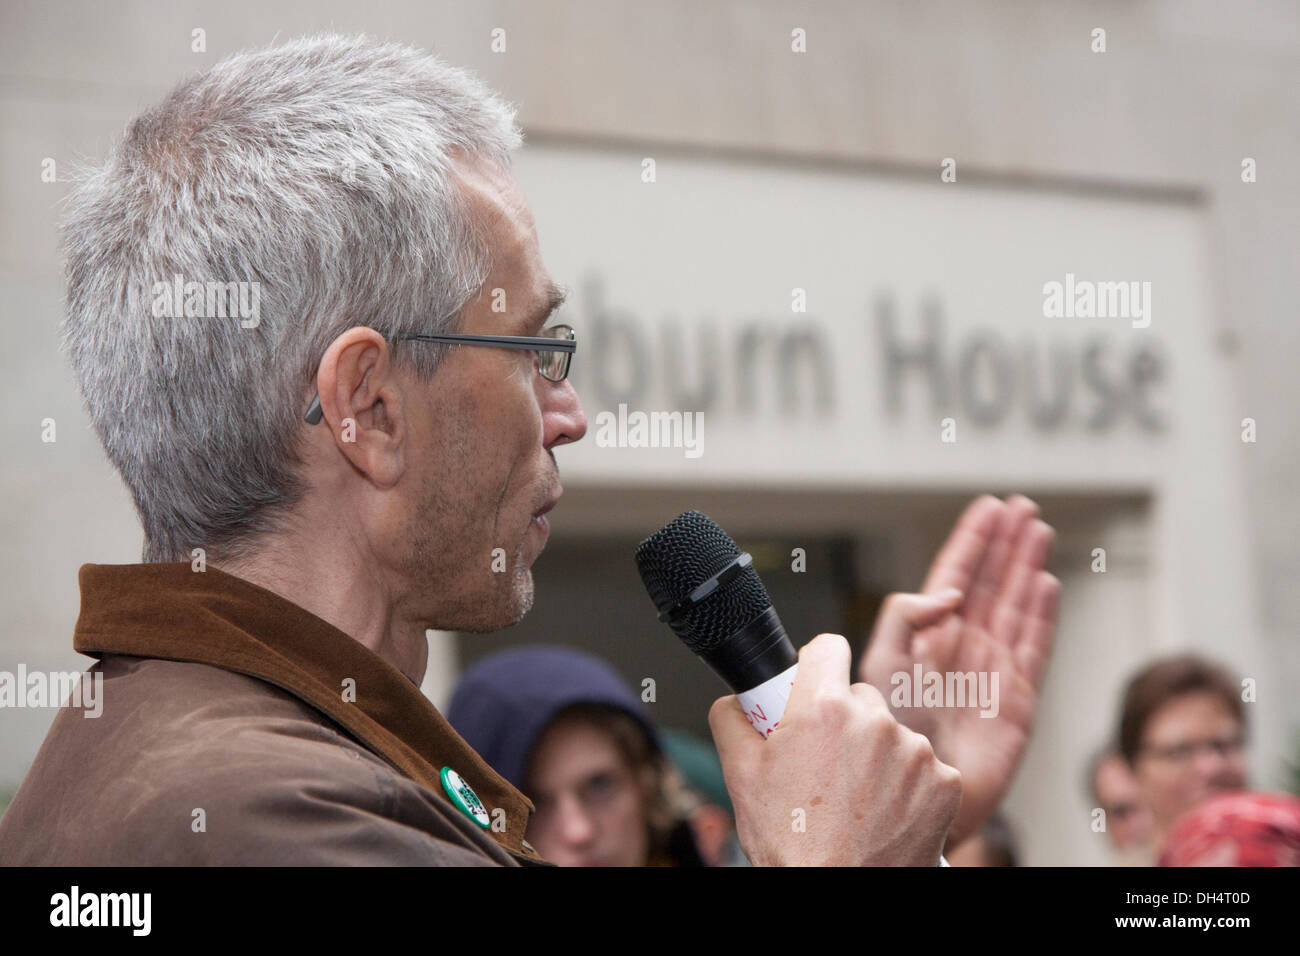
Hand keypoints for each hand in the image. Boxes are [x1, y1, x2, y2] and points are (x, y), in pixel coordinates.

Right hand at [711, 633, 961, 865]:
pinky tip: (886, 812)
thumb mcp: (741, 776)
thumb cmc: (792, 844)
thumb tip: (733, 702)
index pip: (828, 648)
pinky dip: (909, 786)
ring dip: (879, 755)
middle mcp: (875, 721)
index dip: (816, 665)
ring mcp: (916, 752)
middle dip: (845, 722)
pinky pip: (925, 768)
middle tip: (826, 763)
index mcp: (823, 709)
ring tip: (856, 799)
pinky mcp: (945, 783)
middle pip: (861, 698)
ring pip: (893, 734)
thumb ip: (732, 721)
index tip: (814, 683)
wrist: (835, 893)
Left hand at [858, 495, 1059, 846]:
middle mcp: (962, 649)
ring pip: (1015, 606)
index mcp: (926, 639)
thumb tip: (945, 591)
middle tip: (1022, 506)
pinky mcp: (1018, 698)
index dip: (971, 542)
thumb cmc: (889, 736)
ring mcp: (992, 671)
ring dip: (1027, 567)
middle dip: (1005, 544)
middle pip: (990, 584)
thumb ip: (904, 618)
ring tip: (1038, 529)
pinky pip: (1034, 646)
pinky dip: (1042, 614)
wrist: (914, 791)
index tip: (987, 508)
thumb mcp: (880, 664)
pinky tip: (1046, 582)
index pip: (952, 577)